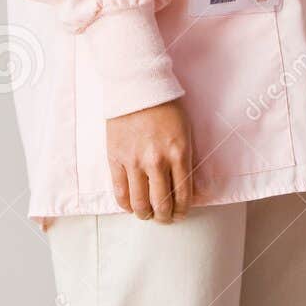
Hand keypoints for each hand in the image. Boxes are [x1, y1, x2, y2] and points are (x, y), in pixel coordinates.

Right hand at [106, 98, 194, 222]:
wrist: (137, 87)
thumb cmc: (166, 107)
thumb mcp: (186, 131)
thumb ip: (187, 160)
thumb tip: (190, 190)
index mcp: (179, 152)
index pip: (183, 194)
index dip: (183, 210)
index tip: (181, 214)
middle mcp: (157, 160)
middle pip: (161, 204)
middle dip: (165, 217)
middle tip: (165, 218)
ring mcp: (134, 161)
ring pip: (139, 204)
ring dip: (145, 214)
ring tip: (148, 213)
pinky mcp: (115, 159)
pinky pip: (120, 192)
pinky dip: (126, 205)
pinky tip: (131, 205)